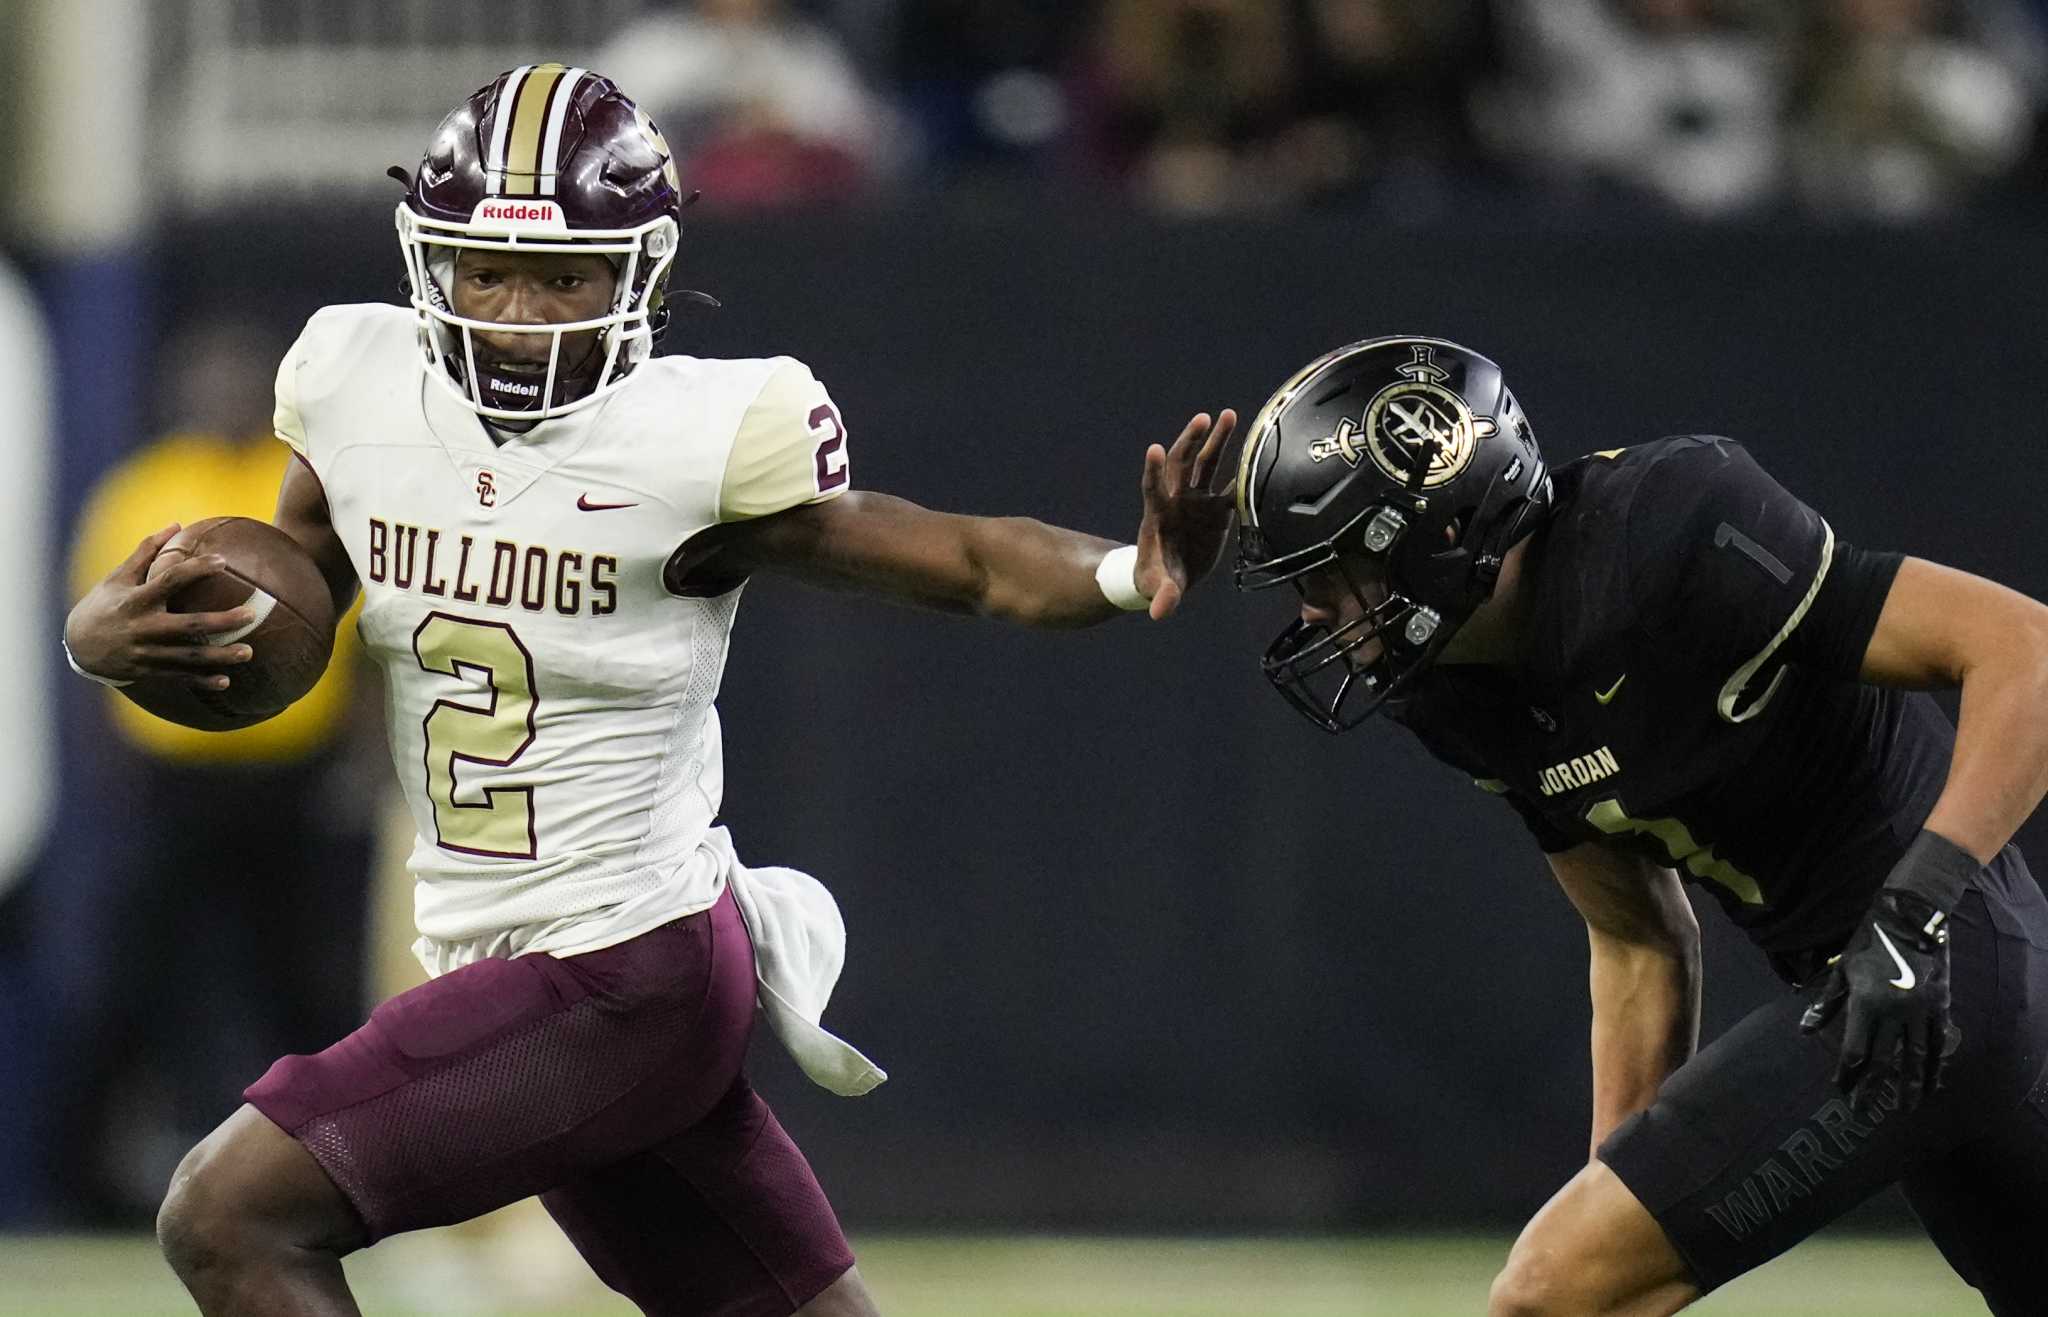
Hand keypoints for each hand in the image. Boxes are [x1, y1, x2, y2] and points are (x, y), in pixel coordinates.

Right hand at [64, 525, 257, 690]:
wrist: (78, 646)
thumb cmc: (104, 604)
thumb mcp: (119, 577)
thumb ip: (147, 552)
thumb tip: (176, 524)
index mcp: (136, 600)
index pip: (170, 581)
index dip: (196, 570)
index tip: (222, 561)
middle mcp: (142, 628)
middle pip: (188, 626)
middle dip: (221, 622)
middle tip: (251, 615)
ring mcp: (146, 653)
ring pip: (188, 657)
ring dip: (220, 656)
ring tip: (249, 652)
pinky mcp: (148, 671)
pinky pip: (180, 677)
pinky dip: (202, 681)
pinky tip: (226, 681)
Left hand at [1136, 409, 1238, 619]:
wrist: (1168, 577)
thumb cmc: (1155, 579)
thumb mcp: (1158, 587)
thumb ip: (1163, 596)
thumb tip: (1159, 612)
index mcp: (1159, 515)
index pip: (1153, 487)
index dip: (1154, 469)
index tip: (1156, 449)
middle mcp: (1177, 500)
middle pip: (1182, 464)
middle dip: (1191, 441)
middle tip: (1204, 419)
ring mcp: (1196, 501)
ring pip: (1206, 464)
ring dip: (1216, 440)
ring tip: (1229, 415)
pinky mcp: (1215, 510)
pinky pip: (1231, 485)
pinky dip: (1243, 470)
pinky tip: (1259, 450)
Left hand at [1799, 889, 1953, 1112]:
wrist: (1912, 917)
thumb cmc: (1869, 941)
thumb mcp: (1842, 969)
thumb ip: (1826, 1003)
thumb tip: (1804, 1030)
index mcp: (1866, 1003)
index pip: (1855, 1050)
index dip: (1847, 1073)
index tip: (1839, 1089)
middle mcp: (1895, 1012)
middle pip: (1885, 1060)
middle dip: (1873, 1089)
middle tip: (1864, 1113)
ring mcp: (1921, 1010)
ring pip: (1917, 1057)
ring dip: (1910, 1085)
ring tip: (1905, 1108)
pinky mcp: (1941, 1006)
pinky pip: (1939, 1042)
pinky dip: (1935, 1063)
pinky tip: (1932, 1081)